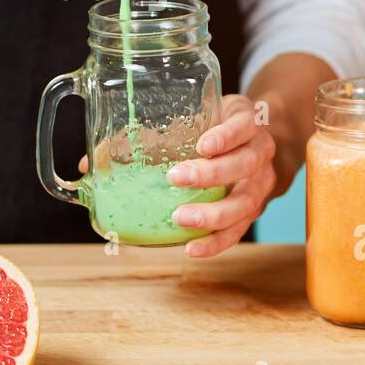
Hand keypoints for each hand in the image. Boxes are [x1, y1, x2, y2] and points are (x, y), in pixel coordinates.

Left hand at [167, 94, 276, 257]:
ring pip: (246, 202)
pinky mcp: (254, 211)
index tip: (203, 146)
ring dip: (213, 214)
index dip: (226, 137)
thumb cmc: (219, 128)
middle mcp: (262, 153)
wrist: (255, 147)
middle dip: (212, 175)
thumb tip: (102, 153)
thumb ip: (168, 127)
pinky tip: (192, 249)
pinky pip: (239, 229)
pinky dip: (216, 242)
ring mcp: (261, 184)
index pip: (243, 126)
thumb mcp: (203, 115)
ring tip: (181, 218)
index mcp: (249, 124)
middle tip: (176, 178)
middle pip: (245, 165)